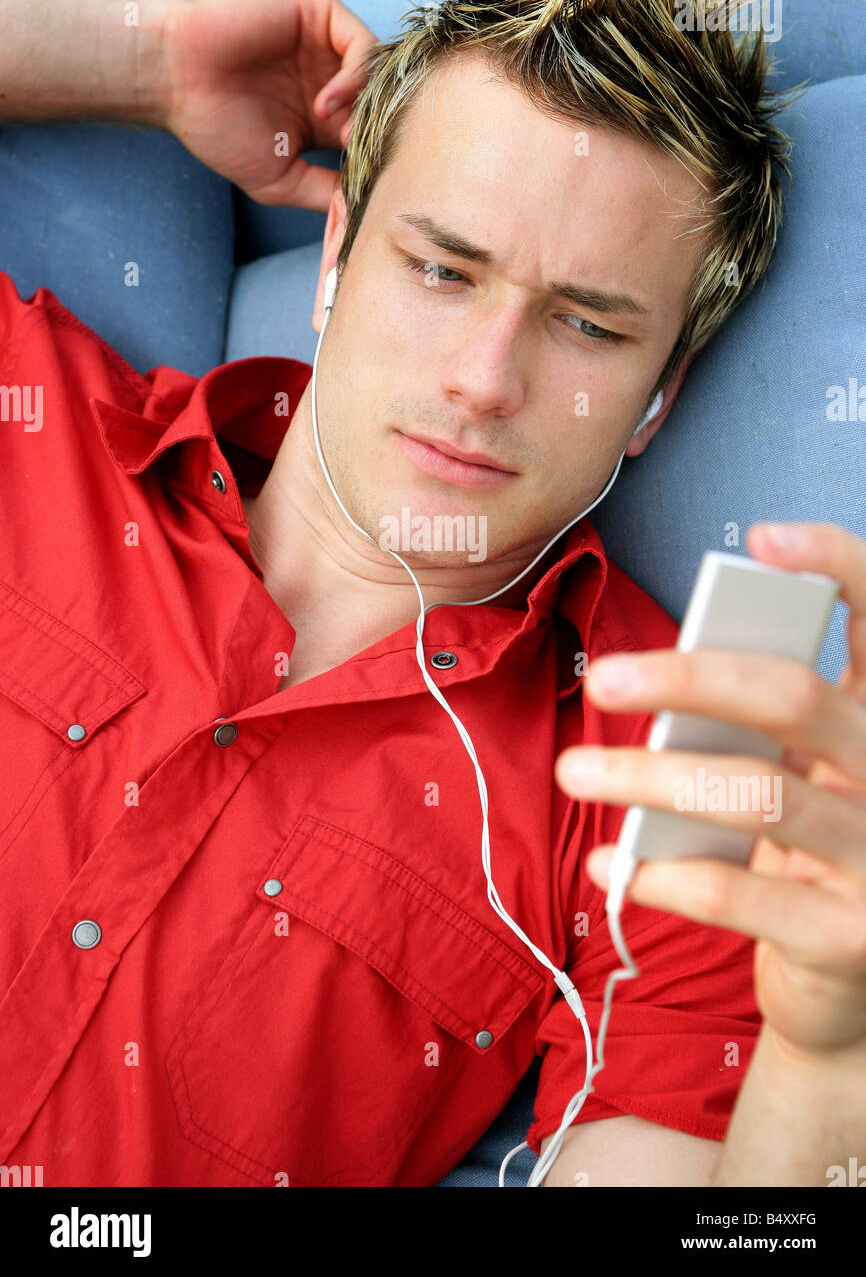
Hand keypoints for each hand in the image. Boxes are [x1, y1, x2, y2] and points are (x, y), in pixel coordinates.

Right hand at [159, 0, 377, 208]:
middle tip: (358, 159)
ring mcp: (326, 45)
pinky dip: (355, 77)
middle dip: (380, 135)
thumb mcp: (278, 180)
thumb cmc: (217, 129)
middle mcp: (332, 78)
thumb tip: (364, 214)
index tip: (368, 185)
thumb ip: (324, 193)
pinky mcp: (318, 13)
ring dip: (369, 109)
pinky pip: (361, 43)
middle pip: (386, 103)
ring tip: (340, 134)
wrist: (175, 79)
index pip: (375, 133)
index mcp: (326, 117)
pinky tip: (325, 103)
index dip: (379, 159)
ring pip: (381, 74)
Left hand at [554, 522, 865, 1061]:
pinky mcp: (847, 936)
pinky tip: (611, 861)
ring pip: (756, 791)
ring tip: (576, 771)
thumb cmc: (803, 854)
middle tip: (603, 676)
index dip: (837, 566)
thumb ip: (758, 727)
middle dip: (688, 676)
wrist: (846, 991)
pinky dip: (660, 872)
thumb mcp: (799, 778)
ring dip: (650, 776)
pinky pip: (738, 892)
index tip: (762, 539)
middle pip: (795, 696)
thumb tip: (668, 680)